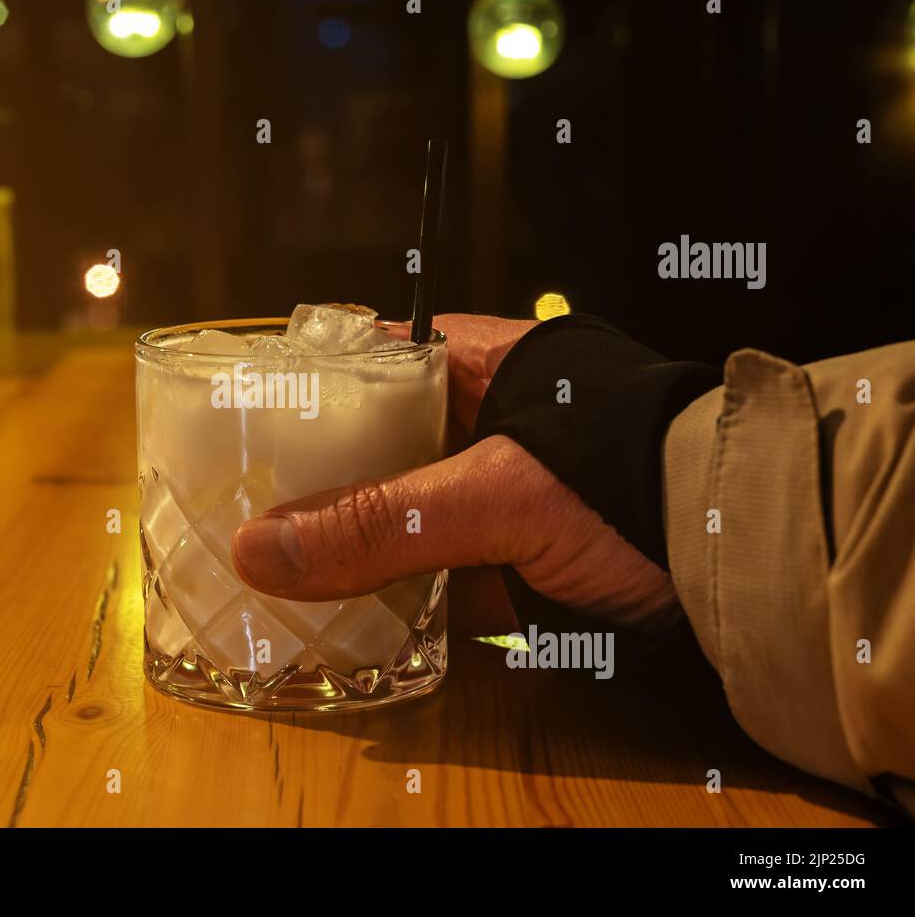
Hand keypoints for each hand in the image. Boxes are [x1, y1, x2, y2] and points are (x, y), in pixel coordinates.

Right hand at [231, 314, 679, 630]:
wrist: (741, 563)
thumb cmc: (628, 479)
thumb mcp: (500, 493)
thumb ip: (383, 520)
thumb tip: (255, 549)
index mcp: (477, 366)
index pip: (370, 358)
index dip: (306, 383)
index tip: (243, 415)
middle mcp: (479, 427)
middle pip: (374, 447)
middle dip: (313, 479)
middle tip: (238, 503)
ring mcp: (494, 502)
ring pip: (399, 518)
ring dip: (347, 547)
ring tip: (268, 566)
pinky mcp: (510, 569)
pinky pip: (431, 581)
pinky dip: (391, 603)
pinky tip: (337, 620)